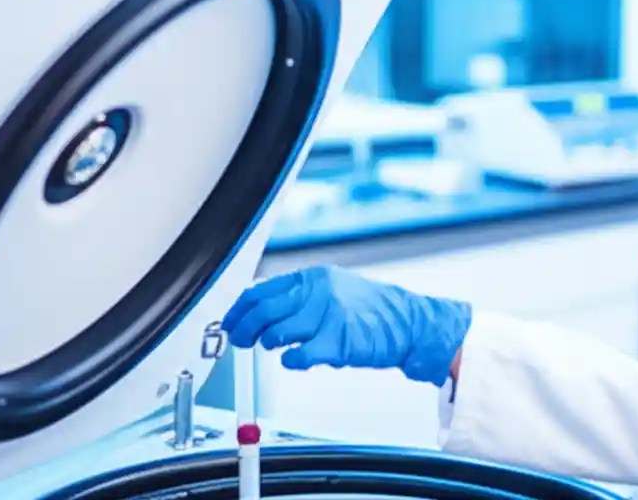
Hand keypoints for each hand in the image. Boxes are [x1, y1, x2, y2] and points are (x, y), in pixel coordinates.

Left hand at [220, 265, 471, 385]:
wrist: (408, 324)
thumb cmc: (368, 311)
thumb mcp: (331, 291)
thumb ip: (298, 298)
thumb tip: (258, 311)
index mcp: (313, 277)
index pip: (261, 290)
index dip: (239, 309)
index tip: (229, 322)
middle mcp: (319, 291)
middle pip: (263, 311)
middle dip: (244, 329)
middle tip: (241, 341)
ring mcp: (329, 315)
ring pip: (277, 332)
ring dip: (270, 344)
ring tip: (277, 347)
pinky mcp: (338, 341)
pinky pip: (299, 354)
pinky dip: (291, 360)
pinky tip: (295, 360)